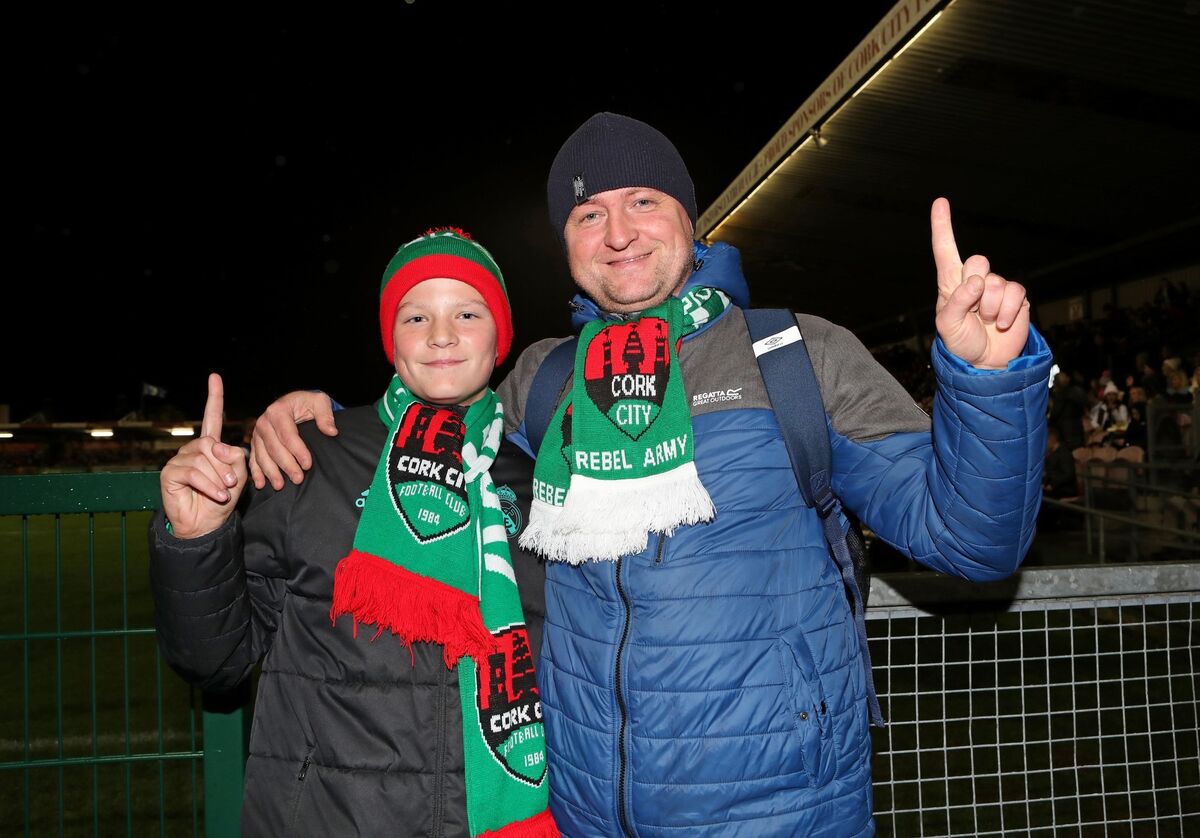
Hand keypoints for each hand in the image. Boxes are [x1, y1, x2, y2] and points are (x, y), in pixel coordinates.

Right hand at [160, 373, 247, 538]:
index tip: (215, 377)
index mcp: (210, 446)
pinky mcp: (170, 473)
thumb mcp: (238, 477)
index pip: (212, 417)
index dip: (214, 398)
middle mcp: (193, 449)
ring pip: (204, 459)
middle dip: (226, 465)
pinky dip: (210, 486)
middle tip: (231, 483)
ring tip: (223, 493)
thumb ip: (235, 458)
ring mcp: (180, 459)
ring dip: (219, 479)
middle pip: (212, 444)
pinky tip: (216, 495)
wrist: (206, 523)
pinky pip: (194, 473)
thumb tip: (218, 446)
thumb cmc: (222, 500)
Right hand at [249, 390, 337, 489]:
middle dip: (286, 465)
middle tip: (298, 479)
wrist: (293, 402)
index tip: (308, 465)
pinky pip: (254, 458)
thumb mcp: (319, 401)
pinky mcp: (255, 442)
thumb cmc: (307, 402)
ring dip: (270, 472)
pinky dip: (256, 472)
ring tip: (280, 485)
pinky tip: (260, 484)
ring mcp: (257, 433)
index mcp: (278, 411)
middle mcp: (264, 422)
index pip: (288, 435)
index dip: (298, 451)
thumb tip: (331, 431)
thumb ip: (325, 415)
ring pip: (262, 456)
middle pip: (274, 448)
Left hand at [931, 197, 1030, 368]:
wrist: (985, 362)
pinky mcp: (1016, 297)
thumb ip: (956, 302)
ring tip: (985, 322)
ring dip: (989, 308)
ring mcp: (996, 287)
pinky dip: (1007, 311)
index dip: (943, 226)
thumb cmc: (961, 342)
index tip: (940, 202)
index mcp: (951, 283)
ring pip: (996, 282)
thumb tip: (976, 282)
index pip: (945, 250)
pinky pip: (1015, 292)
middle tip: (973, 312)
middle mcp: (974, 280)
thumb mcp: (947, 326)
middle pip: (977, 262)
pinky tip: (1000, 323)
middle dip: (975, 288)